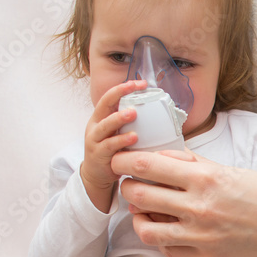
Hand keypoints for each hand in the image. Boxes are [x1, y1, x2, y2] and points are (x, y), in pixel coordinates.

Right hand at [80, 80, 147, 212]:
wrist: (97, 174)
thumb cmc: (113, 150)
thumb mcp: (119, 133)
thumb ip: (132, 123)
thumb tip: (161, 114)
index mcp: (101, 117)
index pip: (110, 97)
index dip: (123, 88)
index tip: (141, 83)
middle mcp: (95, 126)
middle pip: (105, 105)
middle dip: (119, 95)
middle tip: (135, 89)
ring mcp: (95, 140)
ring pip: (105, 126)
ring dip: (119, 118)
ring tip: (133, 113)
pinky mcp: (98, 155)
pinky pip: (110, 146)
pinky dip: (121, 141)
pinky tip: (133, 137)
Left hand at [110, 149, 256, 256]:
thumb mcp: (234, 171)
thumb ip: (196, 166)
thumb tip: (166, 158)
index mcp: (206, 178)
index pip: (148, 165)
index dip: (125, 162)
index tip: (119, 160)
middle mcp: (199, 207)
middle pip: (139, 195)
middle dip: (128, 187)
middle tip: (130, 185)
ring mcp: (201, 236)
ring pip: (146, 228)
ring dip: (139, 217)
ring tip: (145, 211)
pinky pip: (167, 250)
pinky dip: (161, 239)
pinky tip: (167, 230)